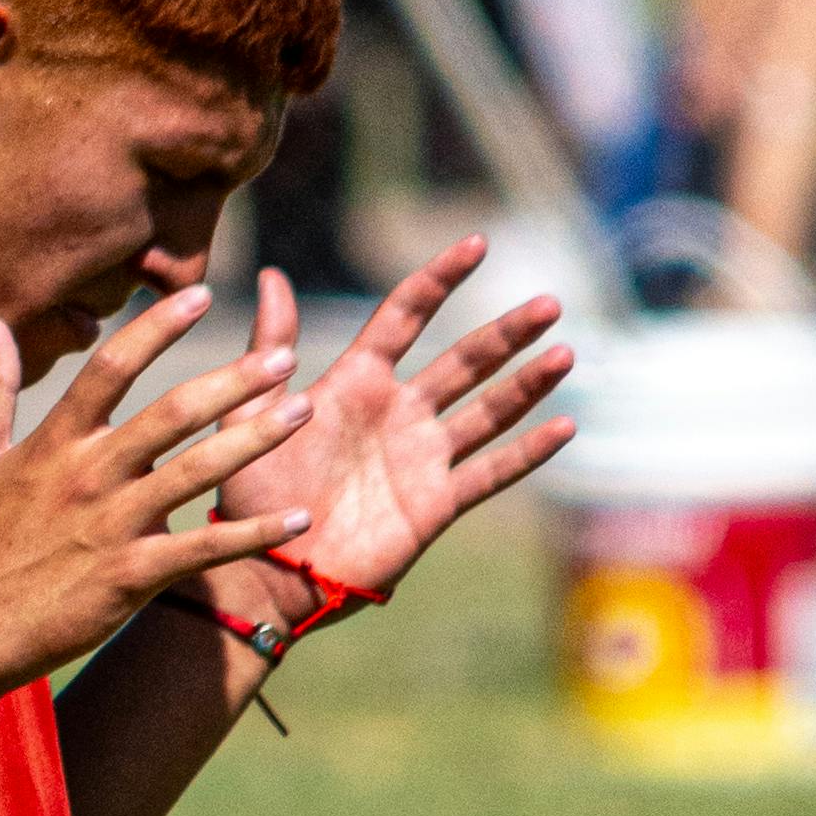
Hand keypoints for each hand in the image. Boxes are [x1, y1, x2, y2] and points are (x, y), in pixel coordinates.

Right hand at [0, 287, 313, 784]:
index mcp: (56, 441)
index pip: (113, 366)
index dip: (159, 327)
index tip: (203, 296)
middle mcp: (91, 474)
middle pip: (173, 412)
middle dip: (234, 380)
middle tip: (283, 354)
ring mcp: (113, 524)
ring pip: (198, 470)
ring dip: (256, 439)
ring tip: (305, 411)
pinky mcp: (131, 575)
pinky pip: (204, 548)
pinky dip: (255, 533)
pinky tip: (300, 518)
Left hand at [211, 246, 573, 605]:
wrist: (264, 571)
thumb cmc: (250, 495)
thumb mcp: (251, 413)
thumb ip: (268, 348)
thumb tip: (270, 275)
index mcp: (356, 383)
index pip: (407, 315)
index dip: (441, 278)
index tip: (478, 244)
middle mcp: (398, 414)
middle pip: (464, 360)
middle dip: (507, 333)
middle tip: (549, 303)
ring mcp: (422, 458)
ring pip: (488, 410)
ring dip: (527, 384)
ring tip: (564, 352)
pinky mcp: (435, 504)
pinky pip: (491, 473)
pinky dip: (528, 452)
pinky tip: (565, 426)